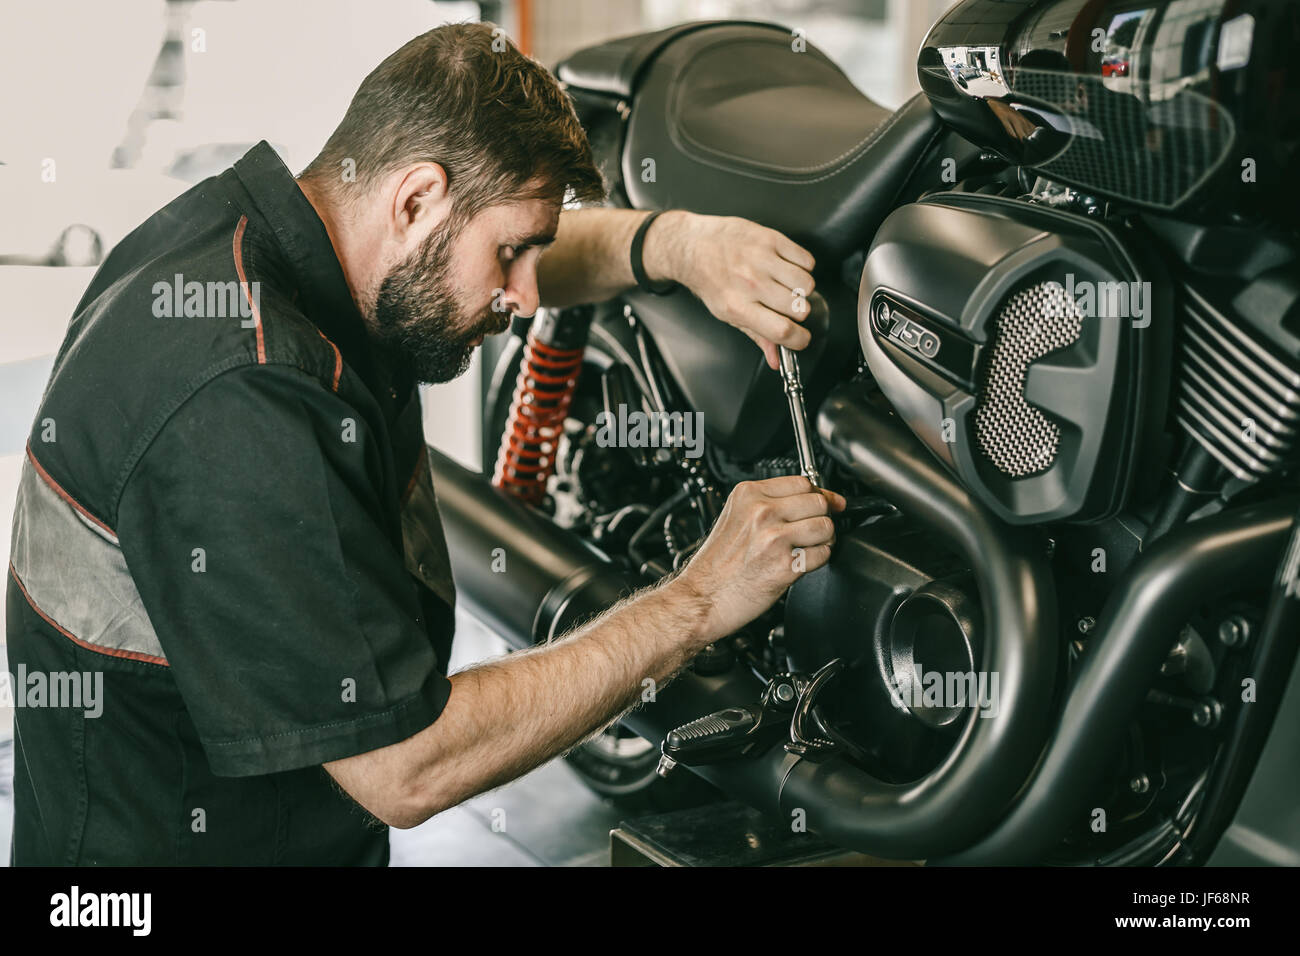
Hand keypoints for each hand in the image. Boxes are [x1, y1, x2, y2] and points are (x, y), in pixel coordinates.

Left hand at [645, 212, 816, 370]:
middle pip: (800, 308)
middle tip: (786, 306)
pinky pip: (807, 260)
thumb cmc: (710, 280)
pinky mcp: (770, 239)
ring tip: (786, 285)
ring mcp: (761, 259)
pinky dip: (803, 267)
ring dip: (802, 289)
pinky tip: (787, 268)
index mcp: (738, 307)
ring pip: (808, 284)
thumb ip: (757, 337)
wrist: (694, 246)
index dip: (799, 340)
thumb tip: (776, 359)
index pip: (782, 331)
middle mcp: (750, 283)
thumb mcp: (727, 314)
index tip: (800, 338)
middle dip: (798, 312)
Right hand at [672, 476, 845, 641]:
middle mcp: (761, 512)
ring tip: (807, 548)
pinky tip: (800, 563)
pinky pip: (823, 554)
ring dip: (824, 540)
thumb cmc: (718, 564)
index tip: (826, 503)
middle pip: (819, 502)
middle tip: (812, 531)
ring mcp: (773, 538)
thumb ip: (769, 503)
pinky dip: (818, 561)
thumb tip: (814, 498)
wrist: (702, 597)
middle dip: (823, 517)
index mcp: (748, 494)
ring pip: (826, 526)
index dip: (819, 494)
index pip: (802, 482)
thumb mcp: (736, 517)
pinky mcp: (785, 565)